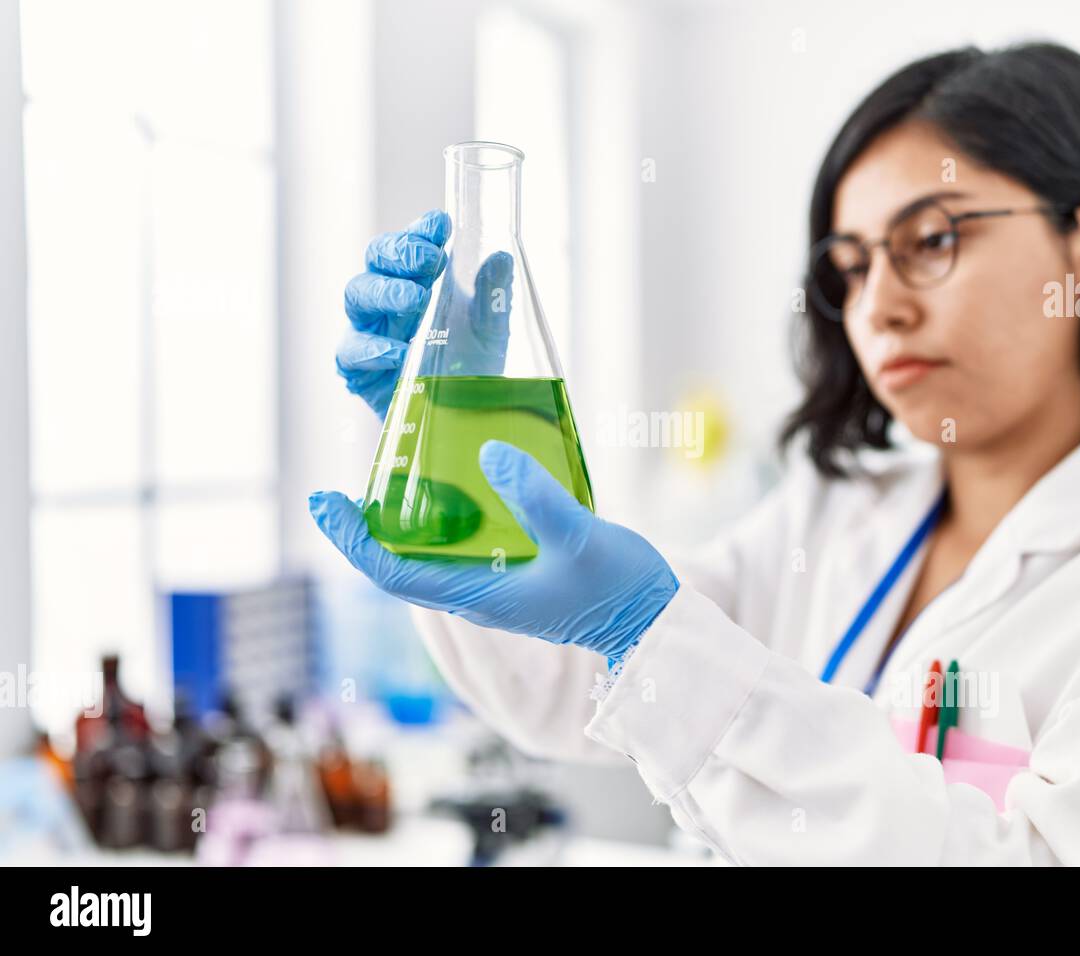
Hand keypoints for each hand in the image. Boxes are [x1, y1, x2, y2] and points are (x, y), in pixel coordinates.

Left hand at [308, 440, 679, 660]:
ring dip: (406, 521)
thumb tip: (489, 454)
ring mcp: (496, 588)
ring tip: (397, 474)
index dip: (354, 538)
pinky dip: (447, 519)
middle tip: (351, 480)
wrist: (655, 625)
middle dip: (369, 526)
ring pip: (432, 556)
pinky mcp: (516, 578)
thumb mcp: (579, 536)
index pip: (393, 572)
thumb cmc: (620, 588)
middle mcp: (477, 595)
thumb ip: (534, 496)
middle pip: (402, 564)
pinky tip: (459, 484)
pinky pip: (464, 548)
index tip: (327, 502)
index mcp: (480, 595)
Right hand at [337, 209, 514, 419]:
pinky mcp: (358, 368)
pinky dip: (373, 348)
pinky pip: (351, 350)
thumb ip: (492, 299)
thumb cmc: (468, 371)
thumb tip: (500, 259)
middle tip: (430, 260)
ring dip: (386, 292)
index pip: (412, 245)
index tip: (440, 225)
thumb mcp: (490, 334)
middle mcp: (389, 300)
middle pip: (376, 259)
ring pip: (357, 294)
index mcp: (419, 282)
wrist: (458, 424)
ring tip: (416, 300)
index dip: (420, 231)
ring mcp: (370, 331)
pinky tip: (399, 353)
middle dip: (399, 252)